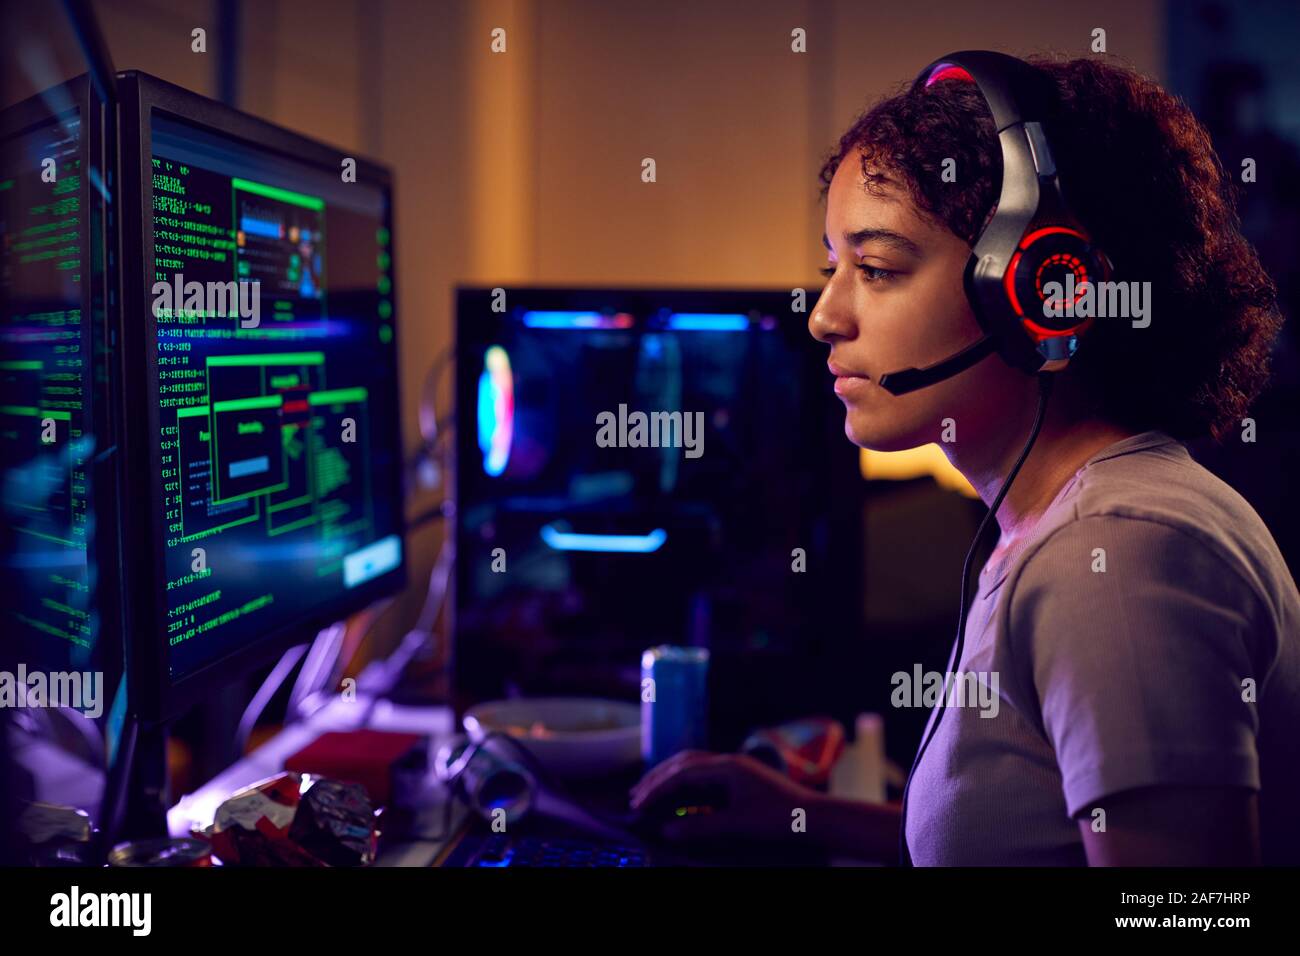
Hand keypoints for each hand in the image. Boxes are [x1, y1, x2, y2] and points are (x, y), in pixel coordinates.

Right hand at [629, 750, 818, 844]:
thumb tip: (666, 829)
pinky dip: (685, 784)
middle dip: (657, 779)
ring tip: (649, 793)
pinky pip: (704, 776)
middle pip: (683, 763)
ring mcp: (735, 768)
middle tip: (635, 796)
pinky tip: (677, 798)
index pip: (681, 772)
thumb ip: (700, 826)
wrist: (815, 816)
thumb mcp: (737, 825)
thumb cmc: (779, 818)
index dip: (657, 788)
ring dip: (669, 778)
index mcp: (726, 766)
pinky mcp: (740, 778)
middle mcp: (728, 762)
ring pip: (693, 766)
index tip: (638, 804)